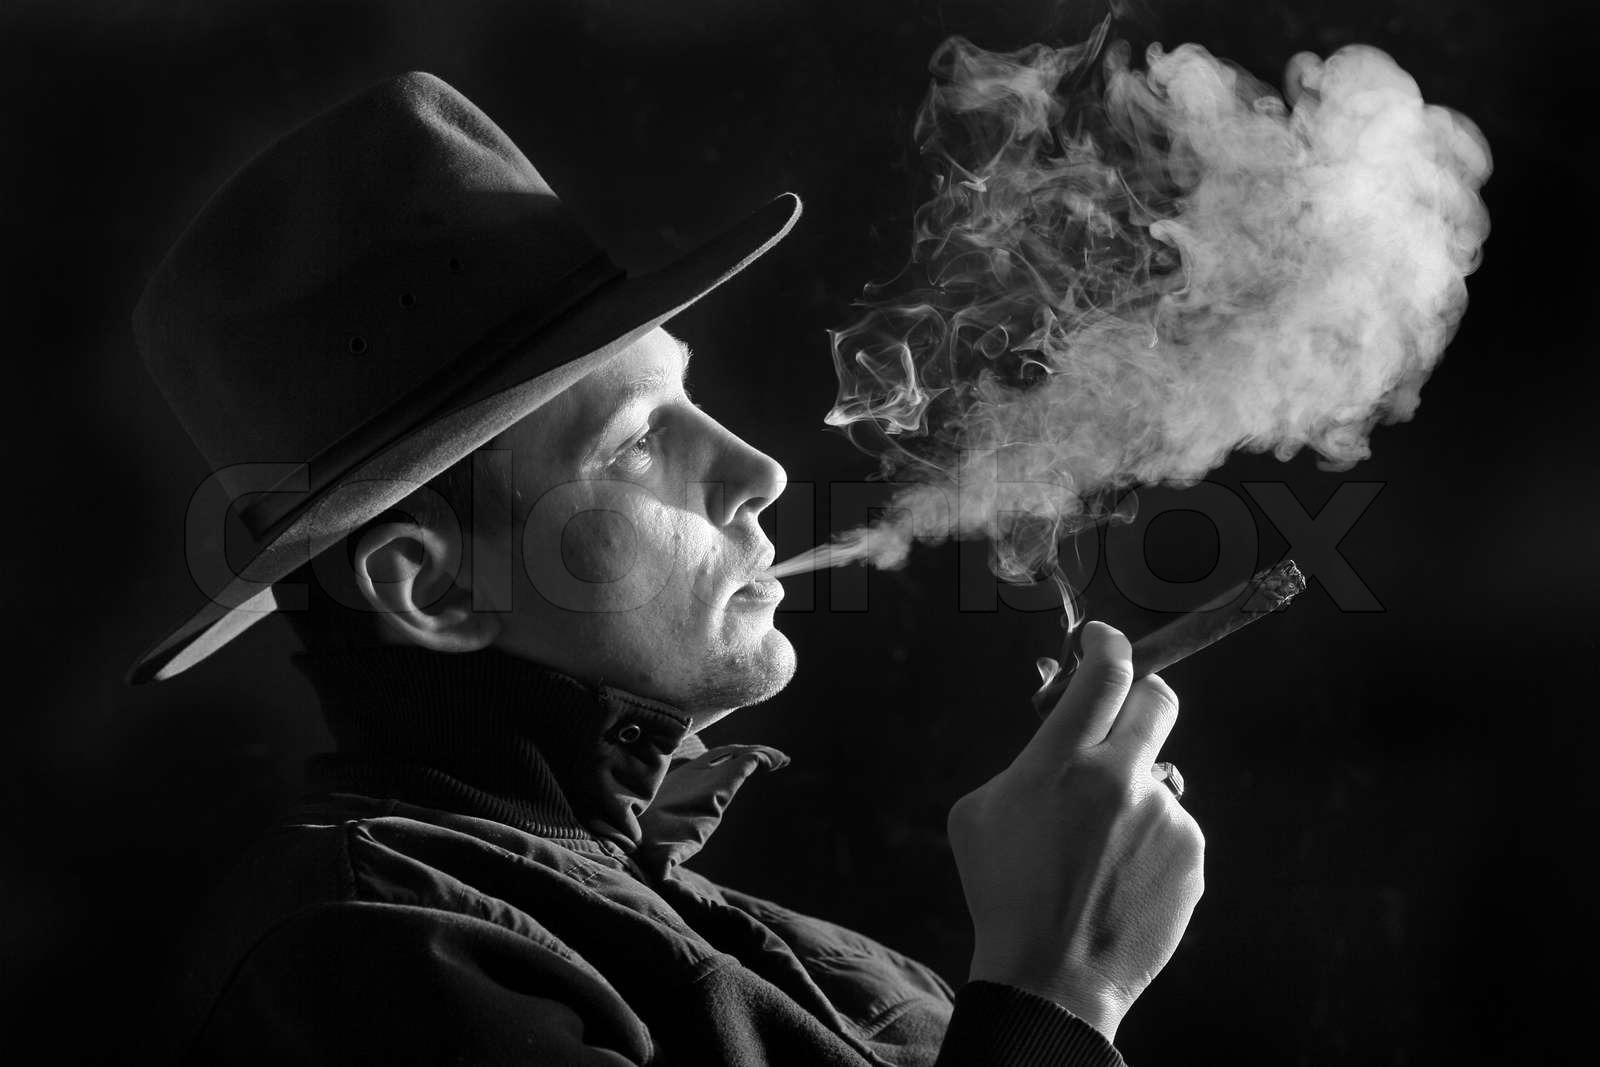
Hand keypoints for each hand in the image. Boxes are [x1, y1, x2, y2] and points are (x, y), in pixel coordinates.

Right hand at [947, 621, 1204, 1041]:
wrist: (1051, 976)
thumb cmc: (1001, 892)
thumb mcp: (978, 812)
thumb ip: (1022, 762)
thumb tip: (1055, 733)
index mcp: (1062, 761)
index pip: (1103, 673)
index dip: (1106, 643)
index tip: (1102, 638)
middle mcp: (1120, 778)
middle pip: (1158, 700)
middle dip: (1142, 694)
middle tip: (1123, 708)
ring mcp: (1163, 817)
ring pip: (1159, 775)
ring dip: (1134, 789)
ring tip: (1098, 847)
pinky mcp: (1191, 855)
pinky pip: (1171, 827)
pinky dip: (1148, 841)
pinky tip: (1118, 878)